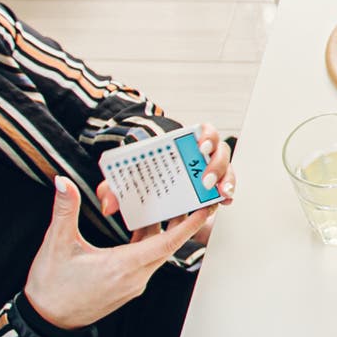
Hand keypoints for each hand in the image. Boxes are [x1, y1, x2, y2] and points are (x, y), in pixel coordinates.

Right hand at [24, 177, 213, 329]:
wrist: (46, 321)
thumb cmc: (52, 288)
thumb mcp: (57, 245)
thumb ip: (65, 210)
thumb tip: (64, 184)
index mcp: (121, 267)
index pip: (165, 243)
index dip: (188, 225)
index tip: (204, 209)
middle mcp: (133, 278)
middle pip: (165, 245)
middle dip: (179, 222)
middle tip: (188, 199)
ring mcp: (131, 285)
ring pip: (155, 253)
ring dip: (161, 232)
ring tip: (164, 207)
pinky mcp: (126, 287)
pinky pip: (145, 262)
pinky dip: (147, 243)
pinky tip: (141, 228)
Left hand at [93, 123, 234, 244]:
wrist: (142, 186)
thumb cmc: (137, 174)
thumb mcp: (123, 178)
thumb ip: (112, 189)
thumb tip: (109, 206)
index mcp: (183, 142)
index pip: (205, 131)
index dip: (208, 137)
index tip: (201, 147)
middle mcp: (201, 155)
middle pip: (220, 152)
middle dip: (217, 165)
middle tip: (205, 180)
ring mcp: (209, 171)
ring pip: (227, 171)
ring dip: (227, 181)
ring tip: (220, 193)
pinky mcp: (211, 190)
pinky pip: (224, 189)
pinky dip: (226, 195)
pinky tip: (224, 201)